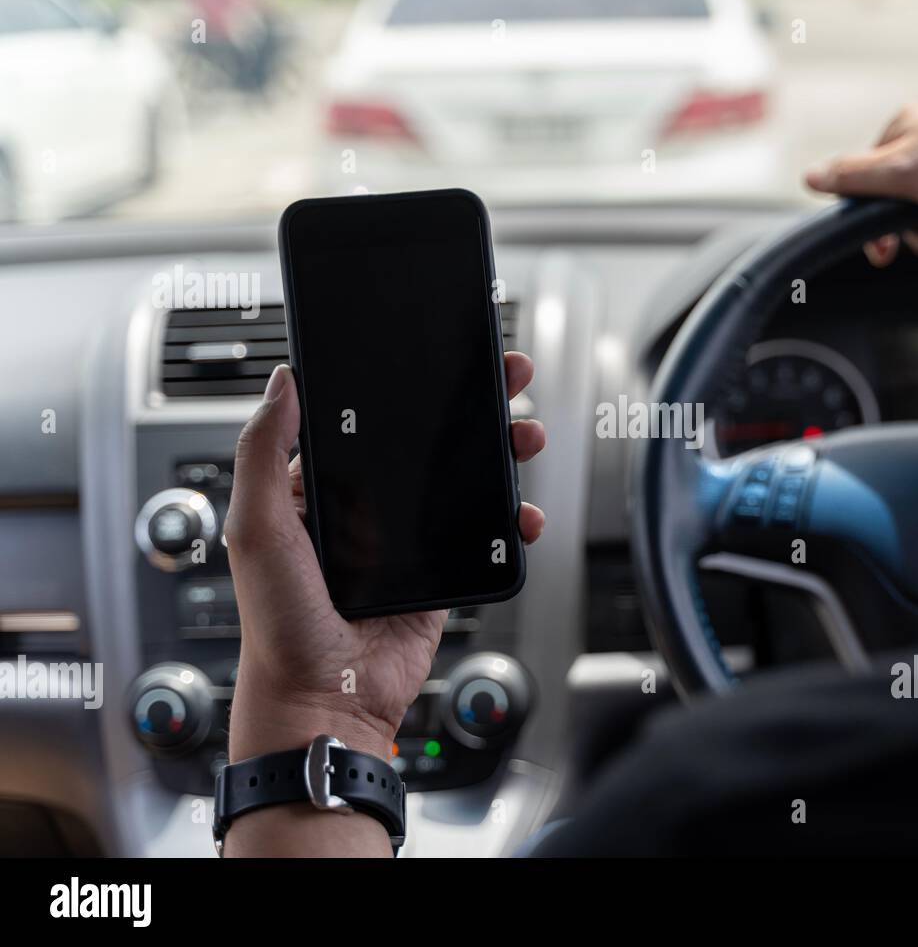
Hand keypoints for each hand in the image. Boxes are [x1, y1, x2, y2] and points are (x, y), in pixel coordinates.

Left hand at [223, 355, 545, 766]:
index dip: (400, 386)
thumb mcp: (256, 527)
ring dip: (499, 455)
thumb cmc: (278, 624)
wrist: (326, 700)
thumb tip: (282, 381)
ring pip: (461, 482)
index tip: (433, 354)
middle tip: (503, 378)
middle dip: (469, 408)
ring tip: (524, 435)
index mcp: (316, 490)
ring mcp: (405, 542)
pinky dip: (511, 521)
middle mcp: (364, 511)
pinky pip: (482, 535)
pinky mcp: (440, 573)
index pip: (364, 421)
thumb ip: (263, 452)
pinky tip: (523, 514)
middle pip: (425, 444)